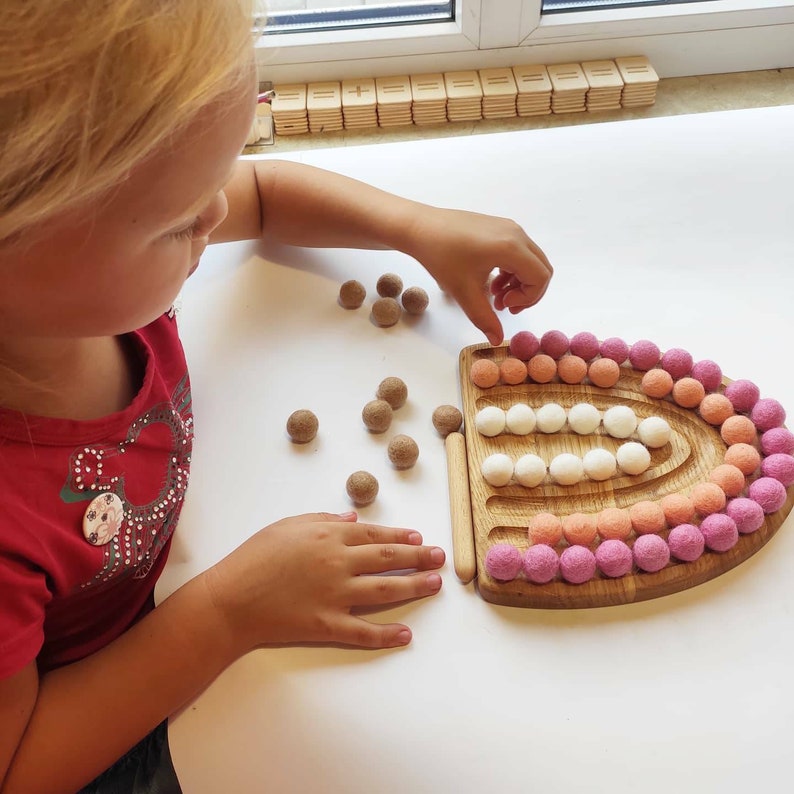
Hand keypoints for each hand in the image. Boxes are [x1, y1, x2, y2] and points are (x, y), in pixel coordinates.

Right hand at [202, 512, 444, 651]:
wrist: (230, 598)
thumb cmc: (254, 557)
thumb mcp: (287, 525)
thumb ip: (323, 519)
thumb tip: (353, 518)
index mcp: (329, 535)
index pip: (374, 534)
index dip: (400, 535)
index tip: (419, 537)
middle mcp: (339, 562)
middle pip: (388, 558)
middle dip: (419, 556)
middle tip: (440, 557)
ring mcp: (336, 594)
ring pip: (385, 590)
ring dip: (414, 586)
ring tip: (435, 584)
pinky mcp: (328, 624)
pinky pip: (363, 631)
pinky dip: (385, 635)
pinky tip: (405, 635)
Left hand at [403, 207, 552, 345]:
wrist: (421, 228)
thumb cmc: (441, 257)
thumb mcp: (464, 292)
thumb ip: (484, 318)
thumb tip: (497, 340)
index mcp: (511, 247)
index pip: (540, 277)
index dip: (528, 298)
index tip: (505, 306)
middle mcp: (516, 234)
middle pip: (540, 268)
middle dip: (527, 292)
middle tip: (505, 306)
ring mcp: (508, 227)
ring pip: (530, 260)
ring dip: (518, 282)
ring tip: (494, 295)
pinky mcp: (499, 226)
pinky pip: (518, 251)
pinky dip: (511, 269)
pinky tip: (490, 280)